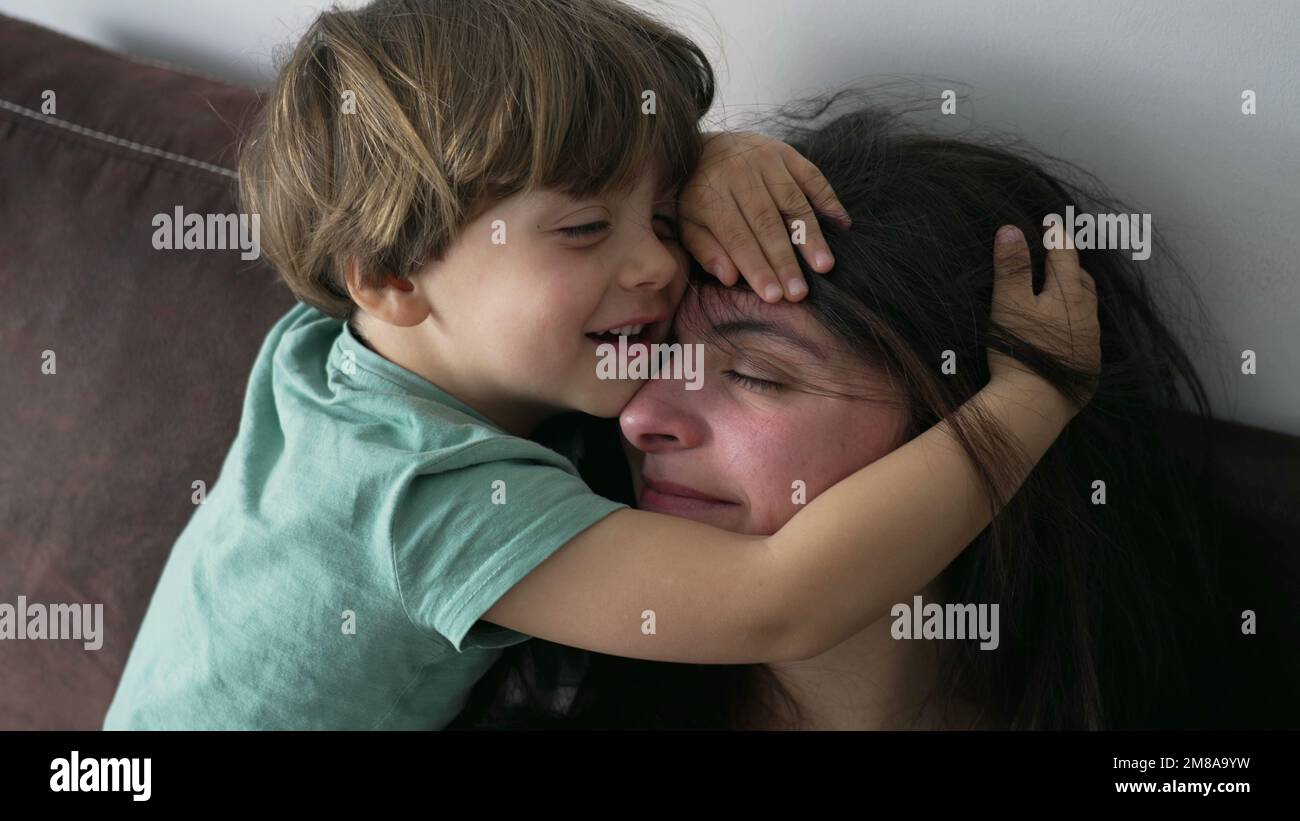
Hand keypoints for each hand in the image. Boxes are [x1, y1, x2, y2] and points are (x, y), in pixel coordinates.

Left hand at [679, 131, 851, 302]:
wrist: (700, 146)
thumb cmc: (697, 196)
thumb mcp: (687, 223)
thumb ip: (704, 250)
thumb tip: (729, 277)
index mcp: (711, 195)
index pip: (737, 238)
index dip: (757, 268)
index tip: (773, 296)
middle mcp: (740, 174)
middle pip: (767, 223)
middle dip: (785, 261)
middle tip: (800, 292)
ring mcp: (766, 160)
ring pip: (793, 202)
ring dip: (811, 235)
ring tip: (824, 266)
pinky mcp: (786, 152)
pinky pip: (813, 177)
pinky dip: (829, 200)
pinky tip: (842, 225)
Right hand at [987, 224, 1100, 414]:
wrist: (1036, 403)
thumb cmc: (1019, 349)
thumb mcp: (1009, 303)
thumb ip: (1011, 266)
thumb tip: (1010, 229)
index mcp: (1068, 293)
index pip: (1064, 254)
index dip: (1056, 235)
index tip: (1051, 220)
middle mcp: (1086, 314)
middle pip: (1081, 279)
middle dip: (1070, 264)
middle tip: (1058, 255)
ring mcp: (1091, 342)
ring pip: (1087, 307)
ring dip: (1077, 293)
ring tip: (1064, 290)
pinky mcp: (1088, 366)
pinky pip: (1086, 336)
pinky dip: (1077, 324)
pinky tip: (1066, 331)